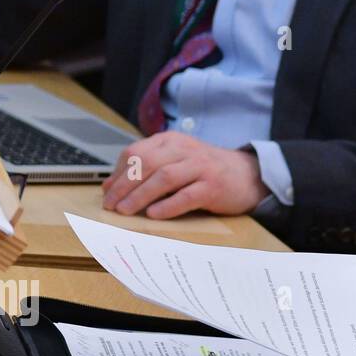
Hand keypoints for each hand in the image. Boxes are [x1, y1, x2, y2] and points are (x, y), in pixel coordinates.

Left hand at [101, 132, 267, 218]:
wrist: (249, 175)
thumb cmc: (207, 172)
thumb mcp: (176, 162)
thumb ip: (147, 170)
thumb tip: (110, 186)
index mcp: (172, 141)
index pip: (136, 152)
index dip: (117, 173)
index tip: (107, 192)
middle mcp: (186, 150)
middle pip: (146, 163)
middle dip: (124, 186)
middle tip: (110, 205)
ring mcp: (201, 167)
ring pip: (164, 178)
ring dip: (140, 195)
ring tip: (125, 211)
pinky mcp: (214, 186)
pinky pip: (187, 195)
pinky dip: (168, 205)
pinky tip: (154, 214)